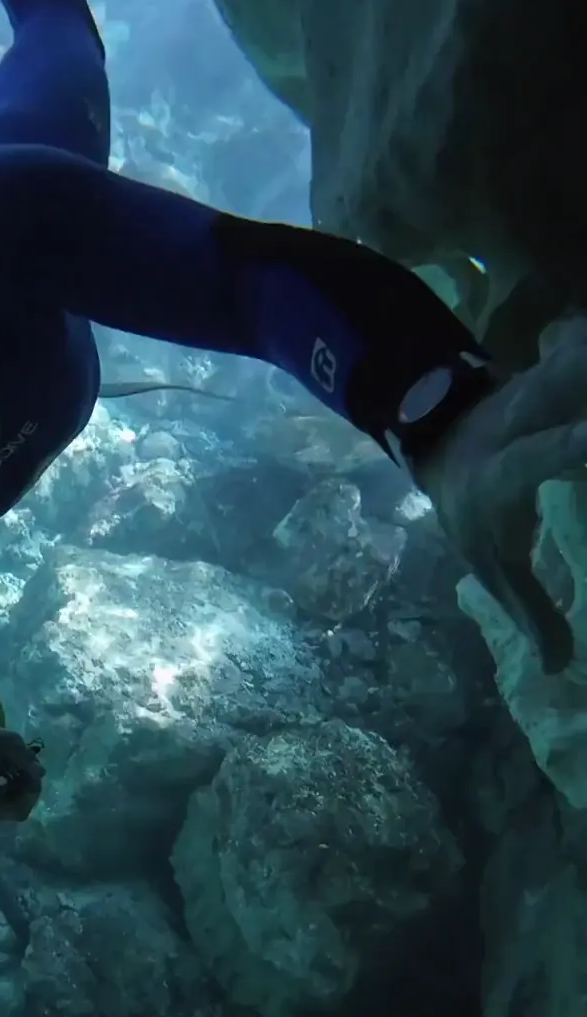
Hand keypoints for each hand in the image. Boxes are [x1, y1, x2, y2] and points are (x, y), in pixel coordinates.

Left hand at [413, 323, 586, 673]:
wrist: (444, 437)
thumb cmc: (473, 508)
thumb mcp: (491, 562)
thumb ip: (529, 610)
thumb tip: (558, 668)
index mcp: (501, 468)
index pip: (536, 457)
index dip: (569, 447)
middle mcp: (524, 416)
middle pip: (566, 383)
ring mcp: (544, 381)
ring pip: (579, 358)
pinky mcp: (566, 362)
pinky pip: (584, 348)